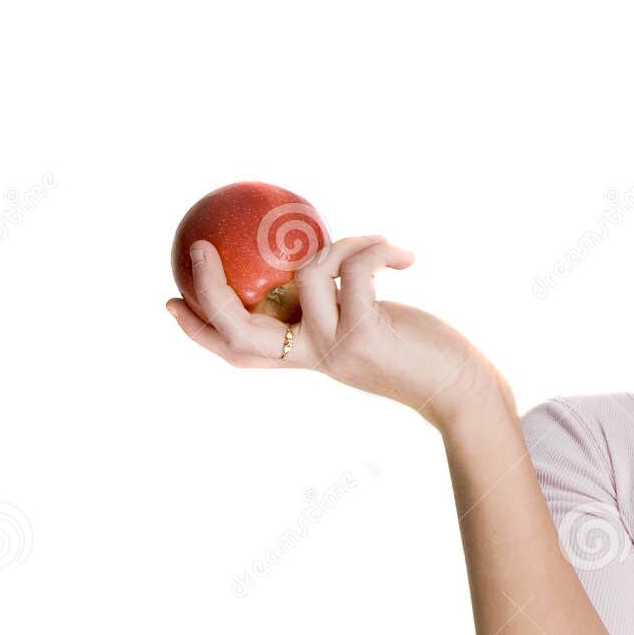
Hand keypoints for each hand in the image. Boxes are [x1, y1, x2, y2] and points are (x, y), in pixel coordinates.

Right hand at [165, 234, 504, 430]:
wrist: (464, 392)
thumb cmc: (425, 356)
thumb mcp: (373, 328)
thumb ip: (342, 307)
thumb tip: (322, 258)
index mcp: (309, 358)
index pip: (238, 352)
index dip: (198, 329)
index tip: (170, 302)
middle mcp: (314, 356)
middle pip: (237, 331)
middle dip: (207, 290)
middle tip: (198, 249)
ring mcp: (335, 347)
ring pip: (306, 274)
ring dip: (344, 242)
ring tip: (381, 244)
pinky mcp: (365, 334)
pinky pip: (353, 269)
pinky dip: (374, 248)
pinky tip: (405, 256)